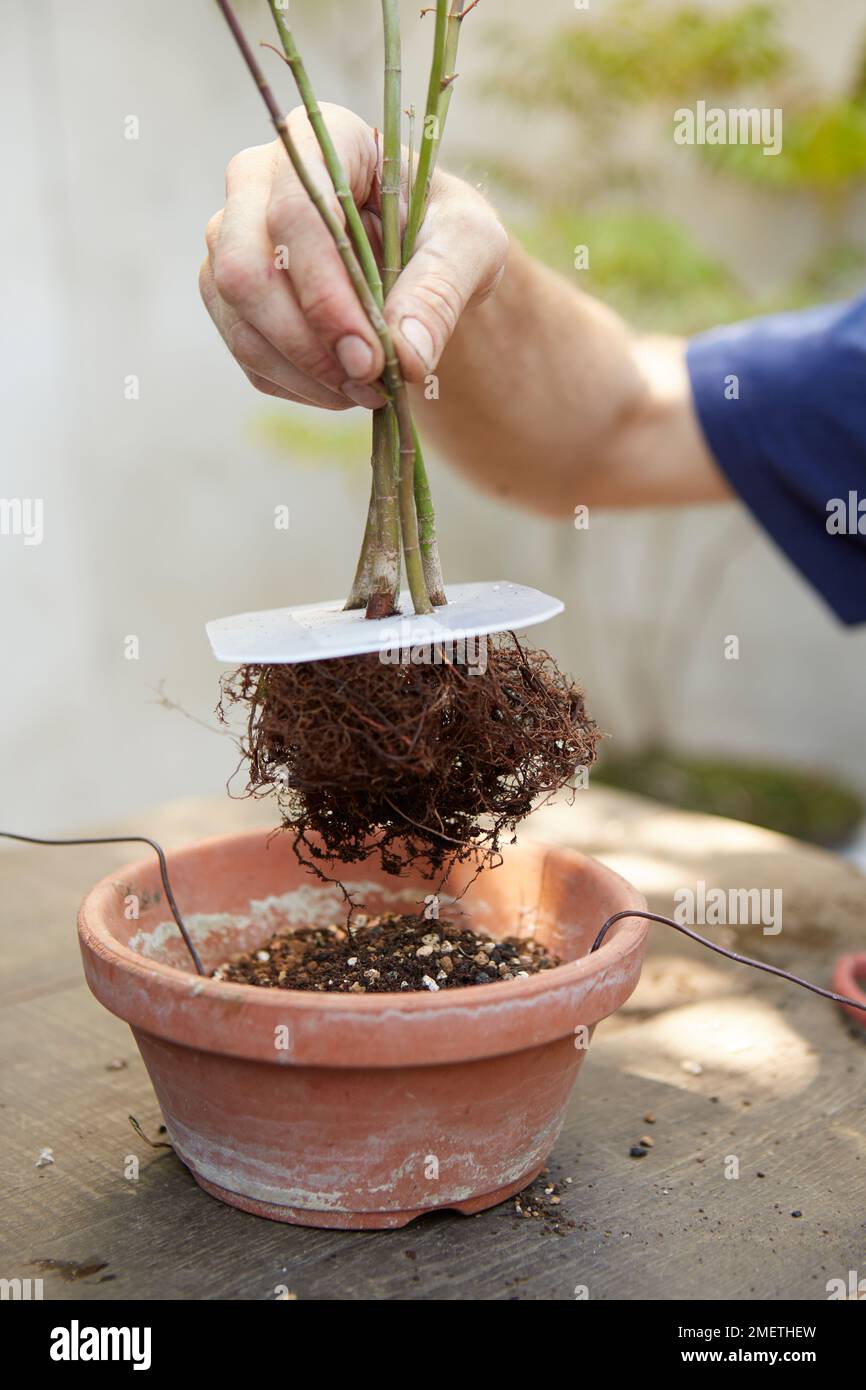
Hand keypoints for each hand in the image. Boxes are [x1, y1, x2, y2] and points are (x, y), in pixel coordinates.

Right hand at [199, 103, 507, 409]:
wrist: (423, 259)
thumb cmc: (445, 233)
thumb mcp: (471, 247)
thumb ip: (442, 289)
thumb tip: (406, 356)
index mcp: (321, 139)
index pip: (295, 212)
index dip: (325, 294)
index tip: (370, 358)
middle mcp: (257, 179)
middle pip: (244, 269)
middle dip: (306, 343)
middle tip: (369, 382)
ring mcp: (231, 237)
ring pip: (238, 318)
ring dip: (304, 372)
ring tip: (369, 390)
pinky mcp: (229, 296)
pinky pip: (248, 353)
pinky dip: (298, 384)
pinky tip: (346, 386)